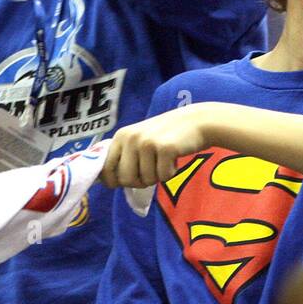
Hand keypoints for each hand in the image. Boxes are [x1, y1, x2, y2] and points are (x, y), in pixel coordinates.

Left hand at [101, 103, 216, 188]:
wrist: (196, 122)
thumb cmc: (167, 135)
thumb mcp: (140, 139)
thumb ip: (124, 156)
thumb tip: (107, 182)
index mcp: (121, 136)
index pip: (106, 169)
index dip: (114, 182)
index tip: (129, 180)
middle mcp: (131, 138)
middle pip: (126, 179)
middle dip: (139, 182)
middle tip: (152, 171)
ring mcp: (148, 143)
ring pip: (146, 180)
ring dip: (157, 176)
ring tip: (164, 160)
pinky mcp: (165, 149)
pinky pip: (163, 177)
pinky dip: (171, 173)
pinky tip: (174, 159)